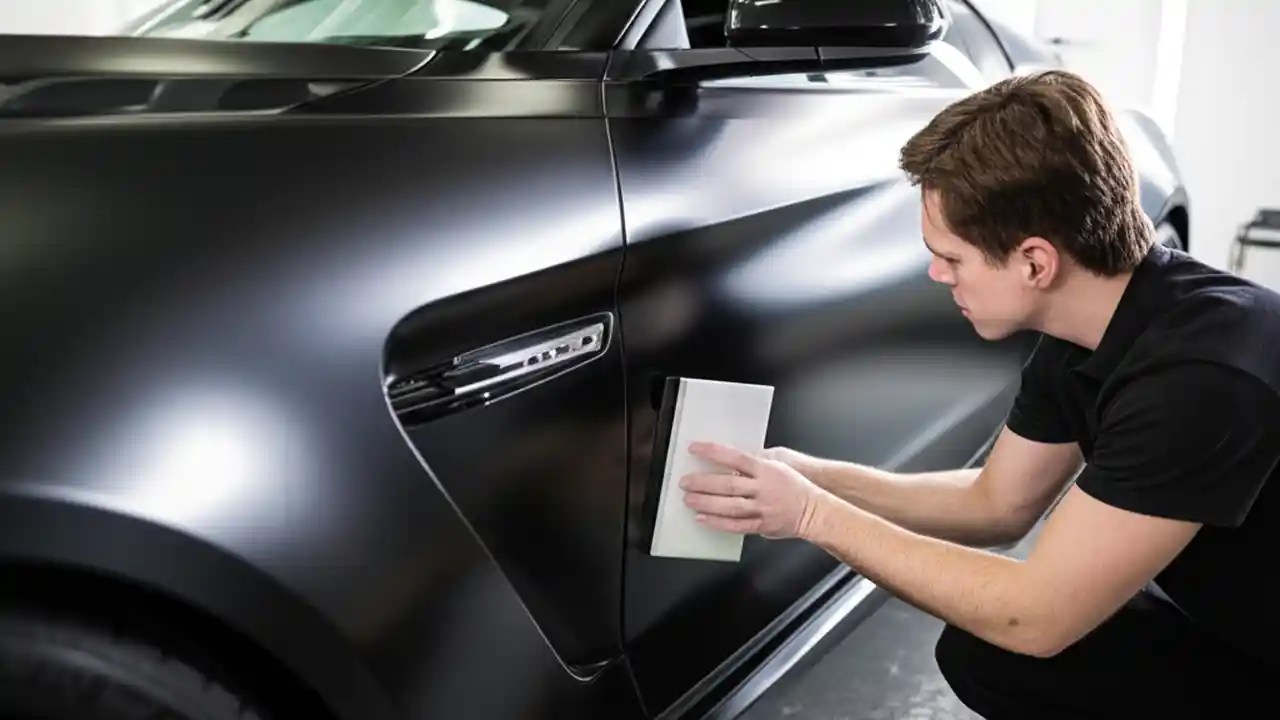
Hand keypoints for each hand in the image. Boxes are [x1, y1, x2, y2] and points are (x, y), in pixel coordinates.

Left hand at [680, 441, 828, 539]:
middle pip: (728, 484)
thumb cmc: (796, 486)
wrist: (816, 510)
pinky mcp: (762, 525)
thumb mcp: (779, 463)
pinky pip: (736, 525)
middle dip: (703, 482)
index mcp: (766, 469)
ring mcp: (762, 508)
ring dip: (706, 503)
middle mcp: (763, 488)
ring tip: (689, 500)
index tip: (695, 449)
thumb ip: (756, 461)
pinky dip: (717, 523)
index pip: (735, 456)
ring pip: (729, 506)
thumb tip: (732, 460)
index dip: (713, 452)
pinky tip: (702, 519)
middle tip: (685, 482)